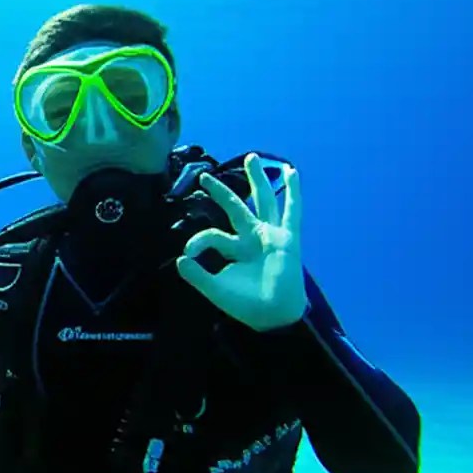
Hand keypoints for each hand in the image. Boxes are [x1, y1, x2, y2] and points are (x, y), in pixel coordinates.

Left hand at [176, 153, 307, 331]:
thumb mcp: (214, 288)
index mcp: (235, 249)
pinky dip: (292, 192)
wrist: (272, 314)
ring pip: (262, 201)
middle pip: (234, 208)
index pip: (212, 234)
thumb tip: (180, 259)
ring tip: (252, 157)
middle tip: (204, 176)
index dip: (198, 240)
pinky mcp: (286, 238)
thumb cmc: (246, 304)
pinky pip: (292, 211)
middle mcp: (252, 238)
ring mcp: (269, 235)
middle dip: (221, 192)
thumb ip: (197, 275)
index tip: (189, 253)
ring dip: (257, 180)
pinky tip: (291, 173)